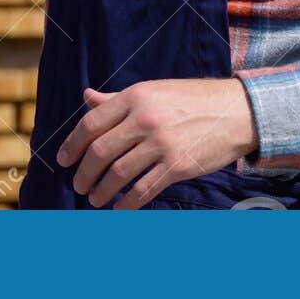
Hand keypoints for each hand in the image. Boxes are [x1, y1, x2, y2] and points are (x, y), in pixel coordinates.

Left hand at [56, 78, 259, 209]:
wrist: (236, 111)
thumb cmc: (191, 99)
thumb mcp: (153, 90)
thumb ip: (117, 98)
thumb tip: (87, 97)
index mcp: (135, 96)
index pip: (91, 123)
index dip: (72, 144)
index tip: (64, 159)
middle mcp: (145, 119)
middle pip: (100, 151)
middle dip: (84, 172)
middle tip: (78, 184)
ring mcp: (162, 143)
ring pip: (118, 173)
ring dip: (101, 190)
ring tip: (95, 199)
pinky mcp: (177, 166)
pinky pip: (143, 190)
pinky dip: (126, 203)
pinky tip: (119, 208)